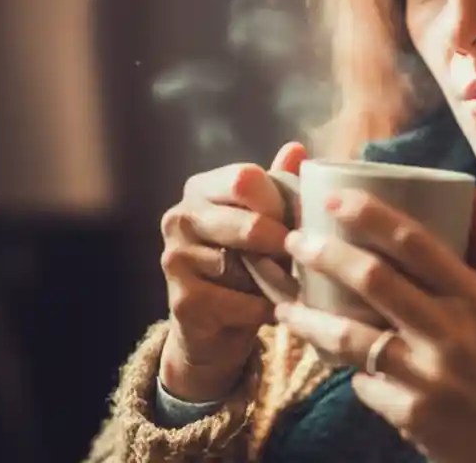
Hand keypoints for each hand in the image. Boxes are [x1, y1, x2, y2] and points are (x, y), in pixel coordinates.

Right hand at [157, 142, 306, 401]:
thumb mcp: (262, 220)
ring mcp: (175, 258)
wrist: (213, 328)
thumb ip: (277, 185)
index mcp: (199, 189)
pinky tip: (268, 309)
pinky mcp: (182, 300)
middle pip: (247, 223)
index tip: (298, 221)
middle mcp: (179, 217)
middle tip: (301, 257)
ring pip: (245, 266)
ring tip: (283, 284)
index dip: (280, 201)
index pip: (246, 178)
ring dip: (273, 279)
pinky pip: (241, 301)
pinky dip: (264, 309)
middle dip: (281, 243)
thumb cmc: (245, 264)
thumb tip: (297, 148)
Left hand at [274, 186, 475, 462]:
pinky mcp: (409, 411)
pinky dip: (348, 371)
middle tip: (294, 240)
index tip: (334, 199)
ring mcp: (427, 374)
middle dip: (326, 255)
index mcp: (474, 298)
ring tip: (283, 307)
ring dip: (310, 319)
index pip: (417, 244)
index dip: (372, 217)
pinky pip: (362, 383)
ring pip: (351, 337)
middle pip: (375, 281)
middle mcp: (450, 331)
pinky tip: (334, 362)